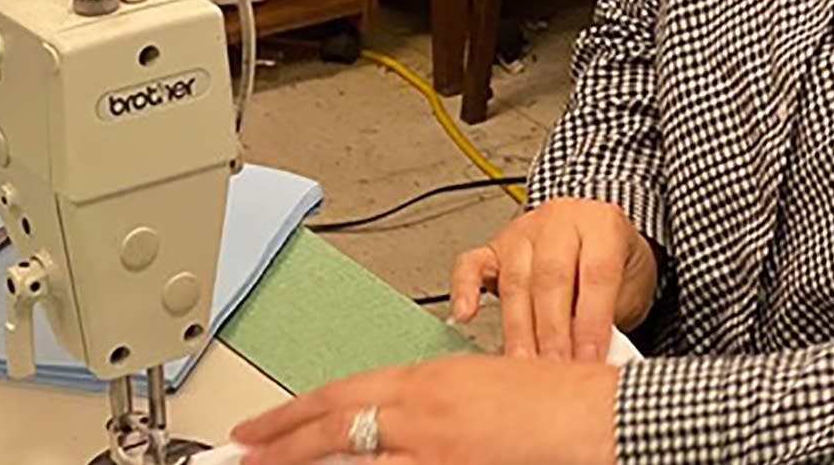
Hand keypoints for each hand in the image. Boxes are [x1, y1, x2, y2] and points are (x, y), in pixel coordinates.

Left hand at [230, 354, 618, 464]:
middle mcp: (421, 409)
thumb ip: (430, 403)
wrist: (594, 417)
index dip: (290, 413)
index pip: (339, 393)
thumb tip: (392, 420)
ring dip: (301, 463)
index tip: (259, 427)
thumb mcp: (480, 385)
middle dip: (276, 440)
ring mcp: (431, 446)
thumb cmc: (555, 400)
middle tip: (239, 452)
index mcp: (427, 378)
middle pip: (329, 423)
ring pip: (348, 455)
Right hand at [450, 198, 657, 361]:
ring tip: (525, 366)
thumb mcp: (630, 284)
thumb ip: (611, 315)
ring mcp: (523, 231)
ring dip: (519, 331)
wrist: (599, 233)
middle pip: (551, 278)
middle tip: (556, 369)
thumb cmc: (616, 261)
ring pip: (515, 281)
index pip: (596, 274)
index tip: (589, 361)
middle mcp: (560, 221)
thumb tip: (591, 360)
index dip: (592, 322)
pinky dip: (465, 290)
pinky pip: (471, 265)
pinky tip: (466, 314)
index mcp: (601, 223)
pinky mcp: (495, 246)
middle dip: (553, 333)